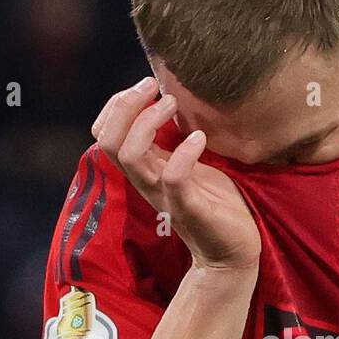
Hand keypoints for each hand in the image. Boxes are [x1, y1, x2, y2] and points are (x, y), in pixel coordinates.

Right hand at [91, 77, 261, 271]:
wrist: (233, 251)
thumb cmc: (215, 204)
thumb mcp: (187, 165)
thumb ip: (171, 143)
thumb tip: (169, 103)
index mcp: (144, 169)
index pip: (105, 134)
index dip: (116, 105)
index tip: (146, 87)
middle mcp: (147, 181)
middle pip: (108, 141)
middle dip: (124, 106)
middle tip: (153, 87)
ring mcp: (164, 195)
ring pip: (130, 155)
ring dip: (147, 122)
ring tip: (172, 104)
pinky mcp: (188, 208)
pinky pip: (173, 177)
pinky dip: (183, 153)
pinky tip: (200, 139)